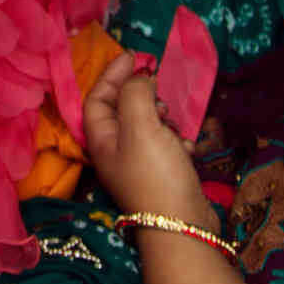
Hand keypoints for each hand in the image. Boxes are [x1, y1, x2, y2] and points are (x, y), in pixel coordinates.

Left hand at [83, 52, 213, 229]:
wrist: (182, 227)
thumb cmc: (156, 173)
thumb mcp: (141, 126)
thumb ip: (135, 94)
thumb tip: (141, 80)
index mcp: (100, 139)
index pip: (97, 97)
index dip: (112, 74)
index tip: (134, 56)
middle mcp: (115, 151)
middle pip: (122, 109)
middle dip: (141, 95)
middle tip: (159, 93)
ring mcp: (138, 164)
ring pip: (146, 125)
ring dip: (161, 117)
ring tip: (172, 121)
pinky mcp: (162, 174)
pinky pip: (166, 145)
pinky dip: (176, 139)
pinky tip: (186, 147)